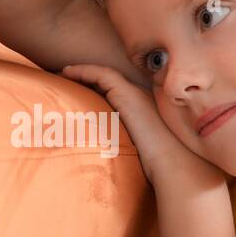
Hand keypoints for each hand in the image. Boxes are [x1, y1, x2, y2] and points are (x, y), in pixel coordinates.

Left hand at [60, 64, 225, 193]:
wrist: (173, 163)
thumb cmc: (159, 166)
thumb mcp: (137, 152)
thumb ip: (124, 146)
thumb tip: (102, 158)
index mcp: (144, 108)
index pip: (116, 91)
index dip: (96, 87)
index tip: (78, 88)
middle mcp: (141, 95)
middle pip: (109, 81)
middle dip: (88, 77)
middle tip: (65, 77)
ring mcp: (136, 92)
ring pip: (104, 74)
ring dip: (82, 71)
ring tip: (63, 72)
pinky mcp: (128, 94)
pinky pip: (102, 75)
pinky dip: (85, 71)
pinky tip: (68, 72)